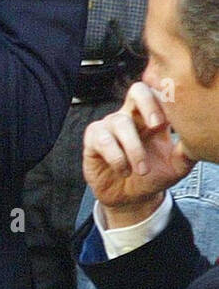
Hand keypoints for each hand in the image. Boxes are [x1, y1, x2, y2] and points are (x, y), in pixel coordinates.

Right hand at [82, 81, 193, 228]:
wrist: (129, 198)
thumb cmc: (152, 176)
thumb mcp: (176, 167)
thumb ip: (186, 152)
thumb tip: (195, 139)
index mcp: (154, 118)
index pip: (161, 95)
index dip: (168, 99)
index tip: (177, 117)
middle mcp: (132, 116)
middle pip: (138, 90)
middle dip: (148, 103)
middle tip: (157, 124)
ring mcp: (110, 126)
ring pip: (121, 122)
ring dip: (134, 149)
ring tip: (141, 170)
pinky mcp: (92, 140)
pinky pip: (103, 140)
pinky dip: (116, 158)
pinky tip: (124, 170)